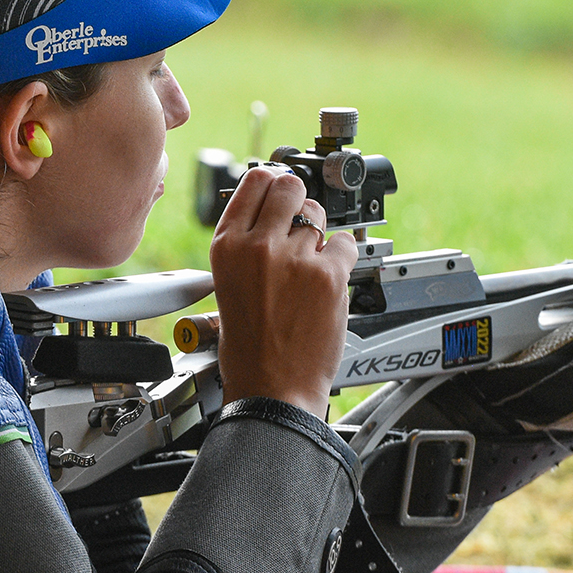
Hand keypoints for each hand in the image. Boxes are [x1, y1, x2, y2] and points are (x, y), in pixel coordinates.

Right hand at [209, 165, 357, 418]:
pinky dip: (341, 256)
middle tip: (300, 220)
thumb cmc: (248, 348)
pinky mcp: (328, 275)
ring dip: (318, 235)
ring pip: (317, 216)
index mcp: (227, 246)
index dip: (272, 183)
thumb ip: (247, 246)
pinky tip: (328, 278)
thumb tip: (270, 214)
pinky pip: (345, 243)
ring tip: (310, 264)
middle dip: (298, 200)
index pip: (255, 182)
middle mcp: (258, 246)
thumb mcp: (227, 285)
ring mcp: (295, 259)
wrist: (272, 390)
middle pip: (289, 187)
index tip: (280, 188)